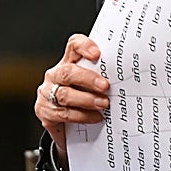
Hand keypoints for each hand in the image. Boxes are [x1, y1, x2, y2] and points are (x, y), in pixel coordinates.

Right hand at [34, 34, 110, 168]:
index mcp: (68, 62)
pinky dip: (81, 116)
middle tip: (105, 86)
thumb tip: (126, 79)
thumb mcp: (91, 84)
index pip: (74, 45)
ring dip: (86, 100)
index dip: (84, 46)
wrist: (66, 124)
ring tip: (103, 104)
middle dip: (88, 79)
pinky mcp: (44, 111)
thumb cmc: (83, 97)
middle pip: (68, 72)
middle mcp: (55, 75)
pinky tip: (95, 117)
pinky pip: (63, 113)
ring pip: (64, 94)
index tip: (97, 54)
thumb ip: (102, 76)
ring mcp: (47, 93)